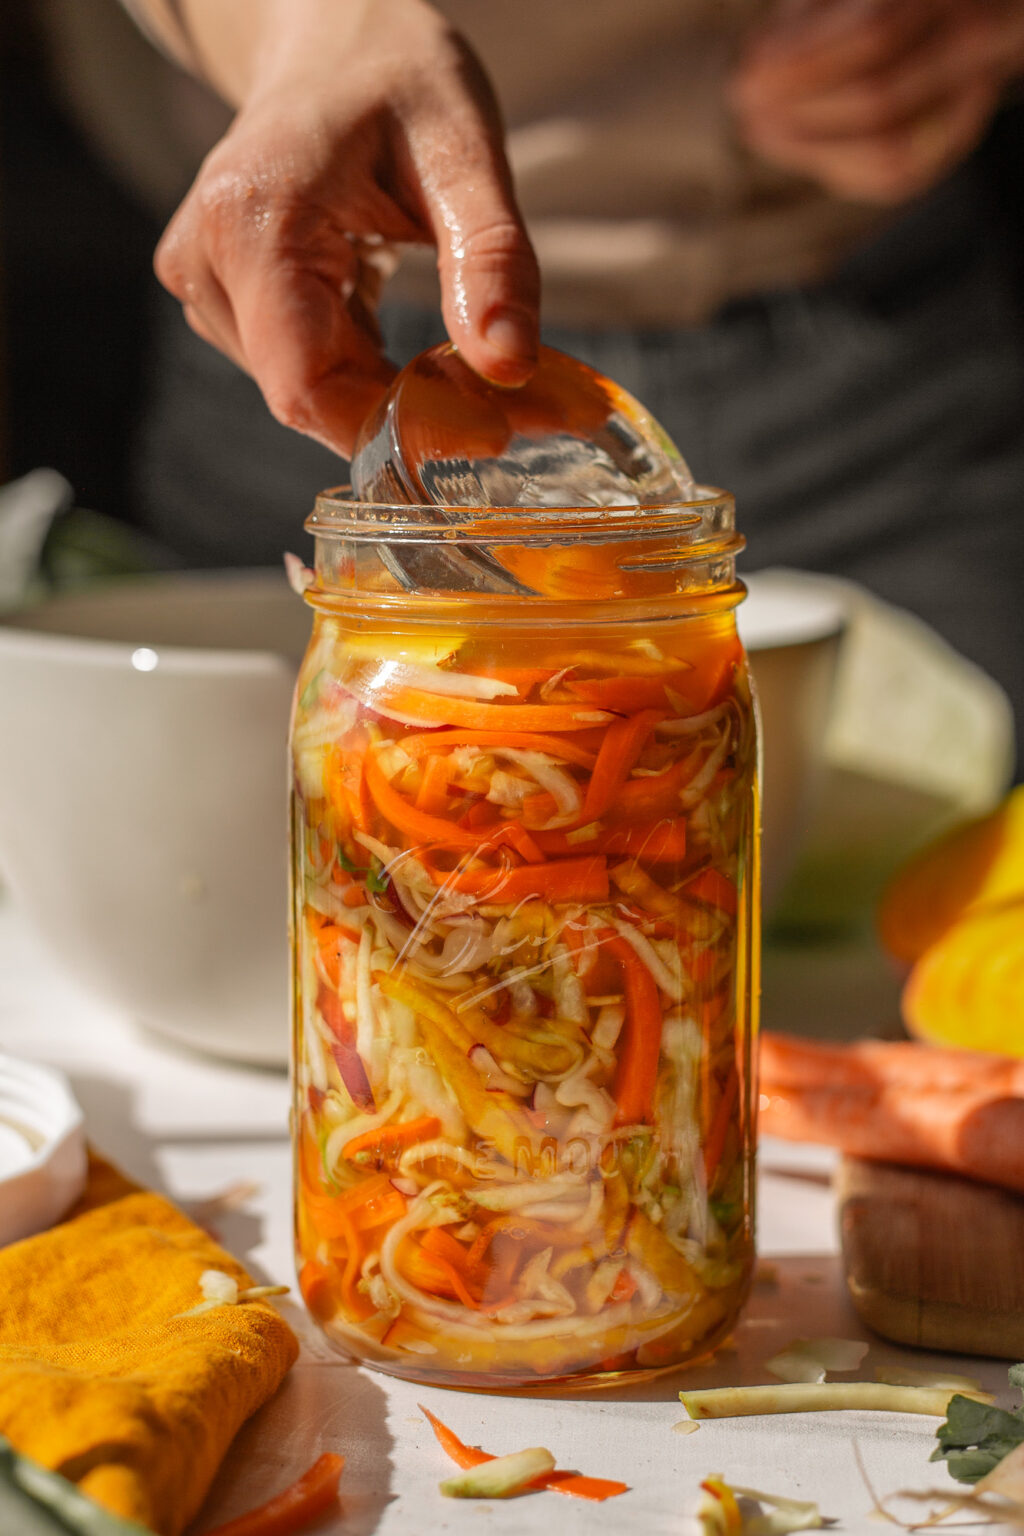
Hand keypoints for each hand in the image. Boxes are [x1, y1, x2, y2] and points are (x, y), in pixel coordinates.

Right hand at [154, 0, 538, 456]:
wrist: (334, 39)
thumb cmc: (397, 74)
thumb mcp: (465, 149)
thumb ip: (490, 258)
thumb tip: (510, 365)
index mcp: (252, 221)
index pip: (309, 385)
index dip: (396, 428)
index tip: (488, 432)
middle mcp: (207, 262)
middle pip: (311, 397)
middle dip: (411, 419)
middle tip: (510, 408)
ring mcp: (205, 286)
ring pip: (310, 393)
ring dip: (394, 399)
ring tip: (465, 362)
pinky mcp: (222, 300)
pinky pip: (304, 371)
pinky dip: (370, 378)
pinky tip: (413, 351)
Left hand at [730, 0, 1023, 204]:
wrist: (955, 12)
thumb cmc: (877, 1)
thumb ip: (810, 17)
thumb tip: (761, 64)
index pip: (875, 34)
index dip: (804, 62)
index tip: (748, 72)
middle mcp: (972, 41)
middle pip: (881, 100)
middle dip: (800, 112)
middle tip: (746, 104)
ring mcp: (971, 96)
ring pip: (891, 153)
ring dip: (810, 149)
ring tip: (759, 128)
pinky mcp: (954, 140)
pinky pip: (894, 177)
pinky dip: (833, 167)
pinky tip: (793, 144)